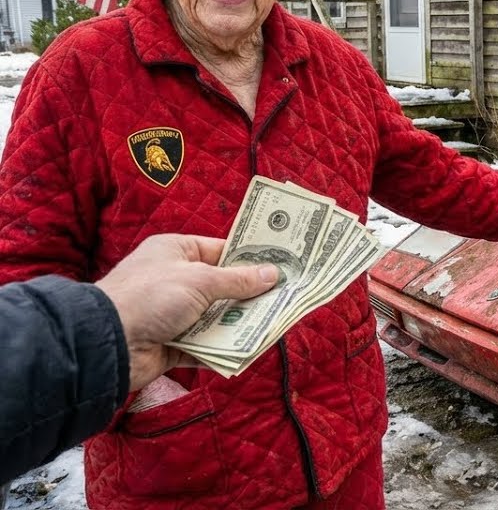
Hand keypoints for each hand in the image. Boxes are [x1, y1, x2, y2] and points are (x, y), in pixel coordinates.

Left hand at [95, 234, 277, 390]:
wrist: (108, 343)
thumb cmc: (150, 296)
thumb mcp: (200, 280)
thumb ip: (238, 280)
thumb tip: (272, 275)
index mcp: (175, 252)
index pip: (220, 250)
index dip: (250, 258)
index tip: (281, 265)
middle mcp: (174, 280)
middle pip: (221, 286)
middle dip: (250, 295)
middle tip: (285, 298)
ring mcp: (172, 314)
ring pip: (215, 317)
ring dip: (238, 323)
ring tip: (273, 324)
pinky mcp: (172, 344)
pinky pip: (205, 345)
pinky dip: (222, 349)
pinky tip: (248, 350)